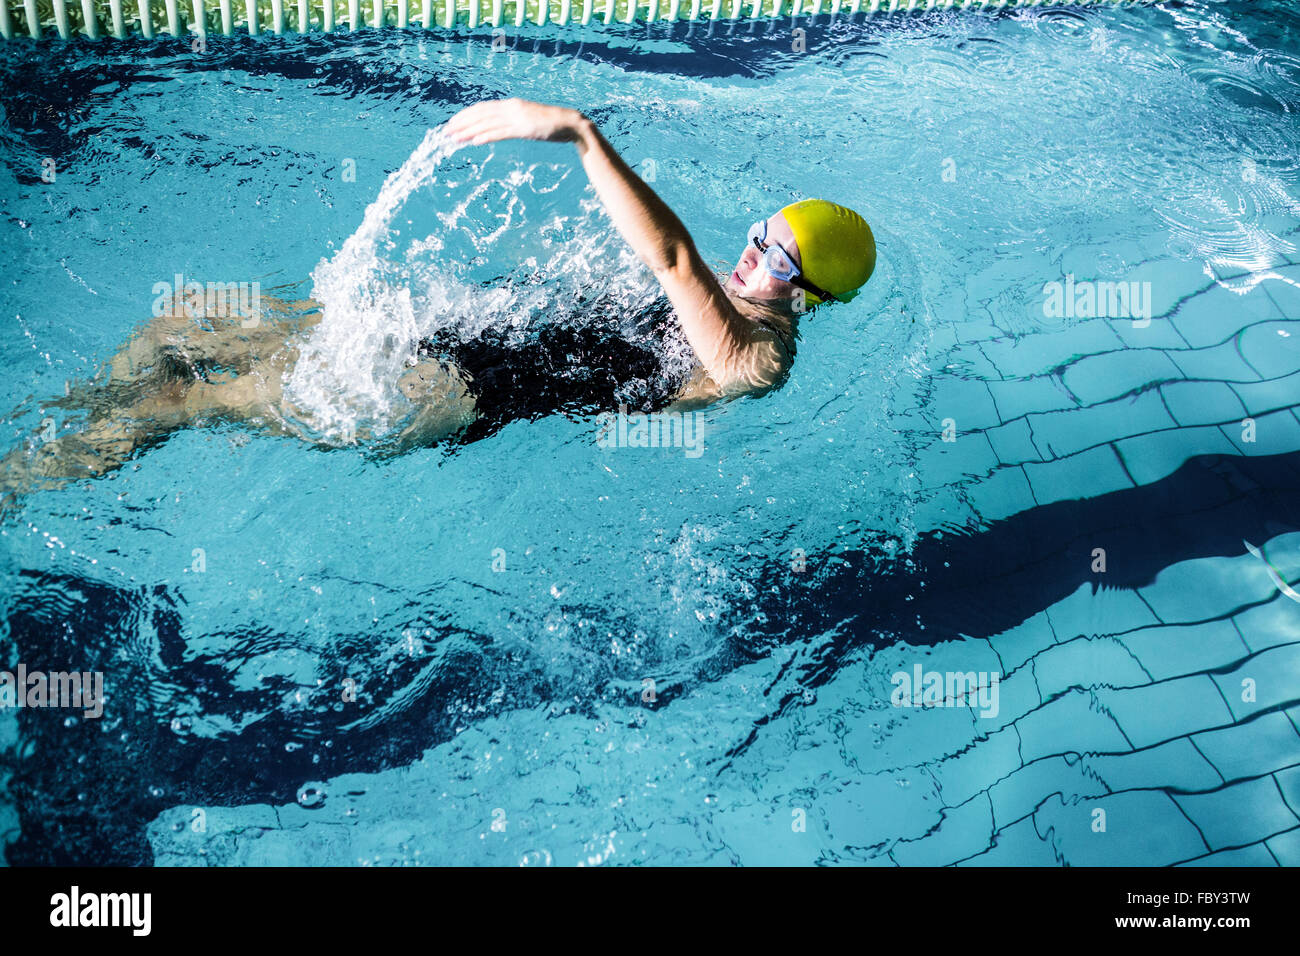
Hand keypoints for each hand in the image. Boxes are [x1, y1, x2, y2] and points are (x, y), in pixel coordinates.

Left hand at [445, 98, 586, 146]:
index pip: (483, 108)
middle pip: (480, 114)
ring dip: (469, 131)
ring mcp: (517, 118)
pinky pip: (500, 133)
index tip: (453, 122)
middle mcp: (512, 108)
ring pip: (487, 123)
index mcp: (512, 105)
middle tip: (446, 131)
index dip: (466, 115)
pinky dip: (486, 136)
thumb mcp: (529, 121)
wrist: (571, 124)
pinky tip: (474, 141)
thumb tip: (500, 128)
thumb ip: (514, 122)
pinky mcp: (524, 129)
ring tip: (454, 138)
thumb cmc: (551, 124)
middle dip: (462, 122)